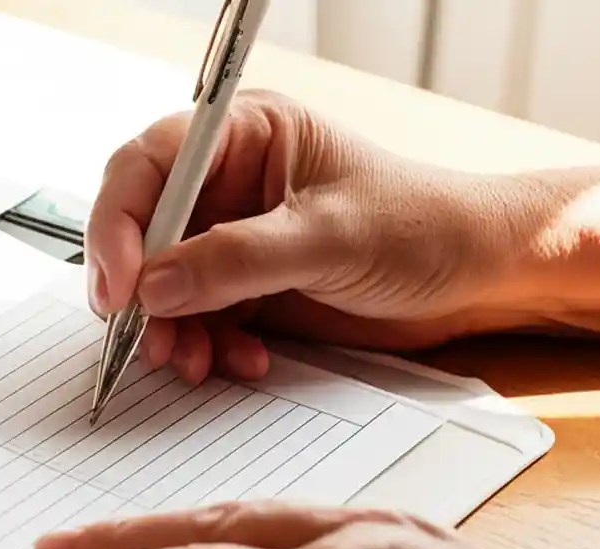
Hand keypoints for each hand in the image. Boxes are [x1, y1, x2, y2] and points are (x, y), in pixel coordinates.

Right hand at [85, 89, 548, 383]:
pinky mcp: (245, 284)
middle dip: (141, 287)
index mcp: (245, 136)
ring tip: (193, 360)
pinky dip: (205, 344)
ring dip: (170, 327)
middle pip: (143, 227)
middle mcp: (229, 181)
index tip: (119, 284)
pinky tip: (239, 360)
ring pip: (163, 282)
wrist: (479, 278)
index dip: (119, 222)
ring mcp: (233, 235)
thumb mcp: (330, 238)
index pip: (150, 164)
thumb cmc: (424, 226)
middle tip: (144, 335)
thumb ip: (237, 259)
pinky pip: (196, 316)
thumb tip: (154, 285)